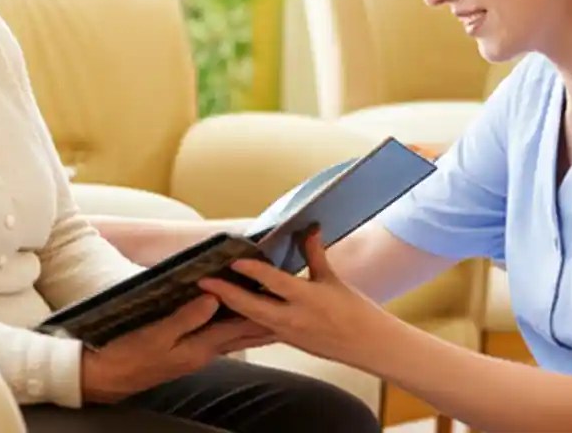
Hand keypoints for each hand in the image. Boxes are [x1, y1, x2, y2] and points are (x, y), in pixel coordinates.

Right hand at [80, 294, 274, 403]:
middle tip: (289, 300)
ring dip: (254, 322)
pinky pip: (220, 336)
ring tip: (275, 307)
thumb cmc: (131, 354)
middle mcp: (205, 351)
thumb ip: (187, 317)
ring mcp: (198, 352)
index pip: (239, 326)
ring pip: (234, 335)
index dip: (260, 307)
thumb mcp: (157, 335)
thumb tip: (214, 298)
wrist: (110, 377)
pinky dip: (234, 325)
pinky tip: (237, 318)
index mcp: (201, 346)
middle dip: (268, 317)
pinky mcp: (189, 351)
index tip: (278, 291)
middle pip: (244, 333)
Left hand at [197, 226, 394, 367]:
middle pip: (251, 306)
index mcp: (307, 298)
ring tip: (205, 298)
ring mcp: (286, 334)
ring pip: (249, 322)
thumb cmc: (354, 310)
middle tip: (203, 281)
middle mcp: (293, 318)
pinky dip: (238, 326)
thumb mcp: (333, 279)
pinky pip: (256, 333)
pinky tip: (221, 321)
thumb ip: (315, 253)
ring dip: (227, 310)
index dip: (252, 270)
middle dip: (225, 294)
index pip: (274, 282)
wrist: (368, 345)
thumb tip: (309, 226)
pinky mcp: (284, 341)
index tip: (233, 260)